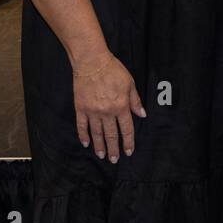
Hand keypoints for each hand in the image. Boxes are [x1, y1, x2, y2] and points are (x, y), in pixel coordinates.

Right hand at [71, 47, 145, 162]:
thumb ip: (135, 101)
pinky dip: (84, 135)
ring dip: (100, 146)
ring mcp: (92, 111)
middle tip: (114, 159)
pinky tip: (86, 143)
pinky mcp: (81, 108)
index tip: (128, 151)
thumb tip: (142, 115)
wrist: (92, 62)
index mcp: (121, 106)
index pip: (126, 129)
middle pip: (111, 134)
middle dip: (114, 148)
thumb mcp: (130, 84)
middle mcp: (107, 112)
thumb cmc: (113, 70)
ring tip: (102, 155)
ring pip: (97, 133)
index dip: (128, 142)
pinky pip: (82, 125)